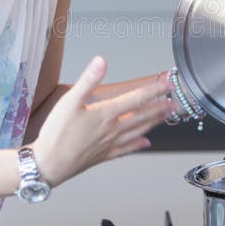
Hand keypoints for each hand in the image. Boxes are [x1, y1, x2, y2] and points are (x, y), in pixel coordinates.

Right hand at [32, 56, 173, 187]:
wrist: (49, 164)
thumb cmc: (56, 133)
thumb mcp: (69, 101)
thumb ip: (87, 80)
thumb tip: (101, 61)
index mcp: (106, 114)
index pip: (136, 99)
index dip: (154, 90)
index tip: (168, 84)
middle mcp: (112, 130)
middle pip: (142, 116)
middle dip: (160, 108)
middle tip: (175, 102)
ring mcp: (109, 144)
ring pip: (138, 132)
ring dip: (154, 123)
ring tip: (166, 117)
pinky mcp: (103, 156)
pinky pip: (126, 150)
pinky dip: (138, 146)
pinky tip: (146, 144)